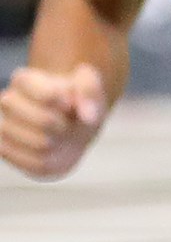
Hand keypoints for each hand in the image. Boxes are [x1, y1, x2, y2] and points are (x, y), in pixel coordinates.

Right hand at [0, 65, 105, 179]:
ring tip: (61, 135)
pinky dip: (52, 158)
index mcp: (25, 79)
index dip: (68, 104)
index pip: (49, 95)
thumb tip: (89, 117)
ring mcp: (3, 125)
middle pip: (45, 121)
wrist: (66, 124)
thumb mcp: (90, 89)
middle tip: (68, 122)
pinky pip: (34, 162)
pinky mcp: (4, 150)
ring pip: (39, 143)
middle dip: (67, 124)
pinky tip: (53, 150)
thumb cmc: (76, 102)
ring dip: (62, 142)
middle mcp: (8, 100)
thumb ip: (90, 92)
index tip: (70, 104)